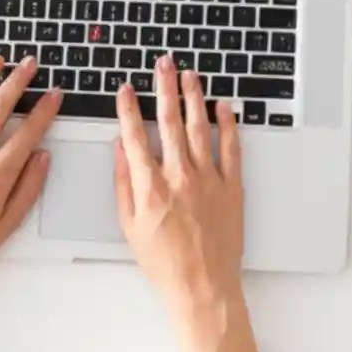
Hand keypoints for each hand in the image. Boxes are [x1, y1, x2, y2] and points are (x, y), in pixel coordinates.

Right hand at [114, 55, 244, 310]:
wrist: (203, 286)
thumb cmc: (164, 263)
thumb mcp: (129, 225)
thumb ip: (123, 183)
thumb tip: (120, 150)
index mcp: (150, 186)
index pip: (134, 136)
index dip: (128, 108)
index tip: (125, 89)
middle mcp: (180, 176)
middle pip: (169, 121)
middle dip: (164, 88)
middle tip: (163, 64)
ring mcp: (209, 179)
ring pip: (199, 127)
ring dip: (193, 97)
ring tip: (190, 75)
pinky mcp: (232, 187)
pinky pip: (230, 148)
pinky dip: (226, 125)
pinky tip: (222, 107)